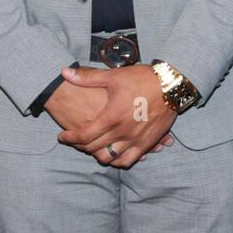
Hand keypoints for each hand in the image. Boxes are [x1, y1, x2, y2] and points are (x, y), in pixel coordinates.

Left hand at [55, 65, 176, 167]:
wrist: (170, 85)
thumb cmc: (141, 79)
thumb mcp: (113, 76)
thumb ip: (87, 78)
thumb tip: (64, 71)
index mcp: (112, 117)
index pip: (84, 135)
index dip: (69, 138)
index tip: (62, 137)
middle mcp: (123, 132)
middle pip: (94, 148)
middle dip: (80, 146)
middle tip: (75, 141)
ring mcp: (136, 140)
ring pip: (110, 158)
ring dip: (97, 155)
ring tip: (93, 148)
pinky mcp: (147, 144)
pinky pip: (129, 160)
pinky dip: (117, 161)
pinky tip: (113, 154)